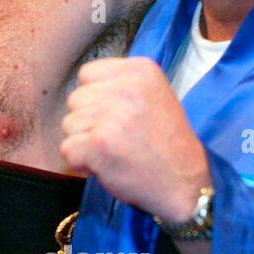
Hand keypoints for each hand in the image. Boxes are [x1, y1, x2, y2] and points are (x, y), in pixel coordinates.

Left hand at [61, 57, 211, 223]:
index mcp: (141, 70)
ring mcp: (112, 115)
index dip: (95, 99)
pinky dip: (79, 162)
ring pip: (69, 123)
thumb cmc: (166, 144)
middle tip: (117, 138)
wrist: (186, 184)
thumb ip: (121, 85)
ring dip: (83, 142)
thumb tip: (84, 89)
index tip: (116, 117)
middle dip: (88, 121)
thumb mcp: (154, 96)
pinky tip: (105, 165)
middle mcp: (127, 87)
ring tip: (114, 151)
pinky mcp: (100, 143)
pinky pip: (66, 149)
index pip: (88, 73)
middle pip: (76, 98)